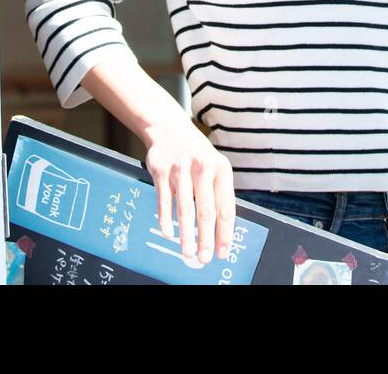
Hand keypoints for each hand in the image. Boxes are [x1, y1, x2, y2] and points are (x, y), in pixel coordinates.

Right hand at [142, 117, 234, 265]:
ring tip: (187, 252)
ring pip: (185, 207)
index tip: (224, 252)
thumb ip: (218, 194)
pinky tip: (168, 233)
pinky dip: (166, 219)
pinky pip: (165, 199)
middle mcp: (203, 168)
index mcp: (221, 170)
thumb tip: (220, 232)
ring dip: (186, 233)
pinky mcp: (161, 169)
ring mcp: (181, 168)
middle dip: (206, 238)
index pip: (226, 207)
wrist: (169, 128)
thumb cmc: (196, 156)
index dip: (225, 233)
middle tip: (205, 258)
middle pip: (206, 210)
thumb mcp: (214, 168)